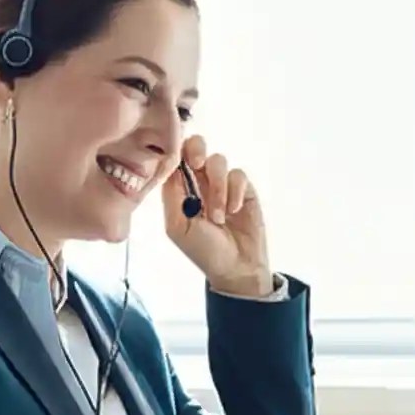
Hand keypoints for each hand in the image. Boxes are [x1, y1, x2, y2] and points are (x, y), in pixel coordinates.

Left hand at [161, 135, 272, 297]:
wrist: (236, 267)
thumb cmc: (203, 251)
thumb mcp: (178, 226)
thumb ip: (172, 194)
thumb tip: (170, 164)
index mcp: (180, 189)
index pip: (175, 158)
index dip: (175, 150)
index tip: (178, 157)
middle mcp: (200, 182)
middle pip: (196, 146)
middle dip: (196, 149)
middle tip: (198, 162)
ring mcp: (223, 184)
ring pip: (218, 161)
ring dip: (217, 187)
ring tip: (219, 217)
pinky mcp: (243, 189)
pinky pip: (238, 174)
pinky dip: (235, 191)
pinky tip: (234, 211)